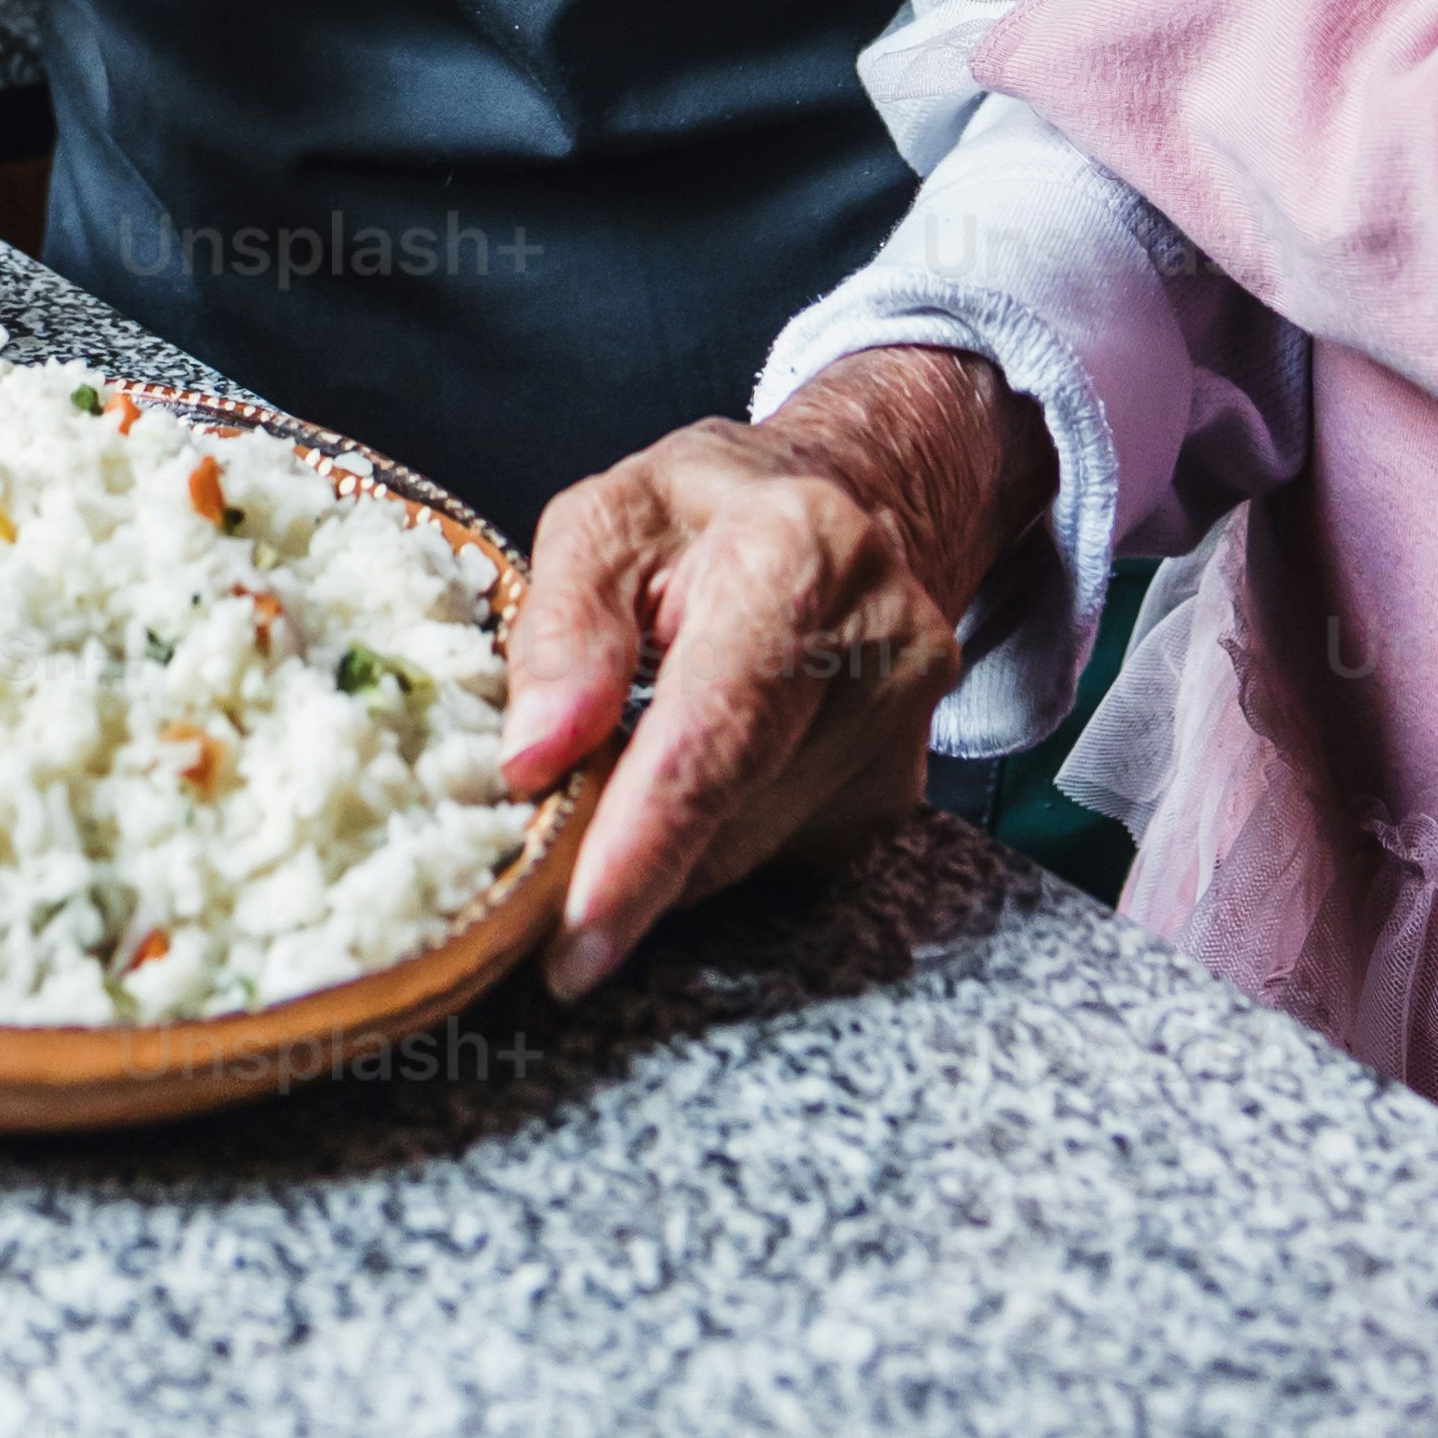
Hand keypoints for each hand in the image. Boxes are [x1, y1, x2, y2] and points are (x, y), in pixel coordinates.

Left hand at [503, 351, 1056, 999]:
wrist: (844, 502)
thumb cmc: (705, 512)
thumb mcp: (605, 520)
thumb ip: (562, 629)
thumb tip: (534, 757)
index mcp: (799, 550)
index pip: (718, 729)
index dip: (644, 842)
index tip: (575, 936)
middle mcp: (880, 641)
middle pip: (729, 808)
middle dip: (621, 855)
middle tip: (537, 858)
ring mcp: (903, 726)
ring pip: (746, 850)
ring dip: (665, 844)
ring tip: (624, 763)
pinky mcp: (894, 791)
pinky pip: (773, 855)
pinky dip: (711, 835)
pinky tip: (701, 765)